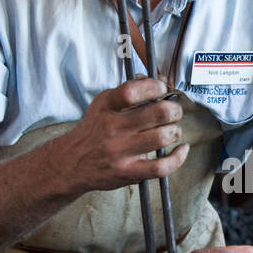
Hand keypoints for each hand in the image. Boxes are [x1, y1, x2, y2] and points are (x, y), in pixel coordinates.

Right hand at [59, 77, 187, 191]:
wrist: (72, 162)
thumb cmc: (95, 130)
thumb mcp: (104, 104)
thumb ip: (130, 90)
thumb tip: (161, 81)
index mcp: (107, 107)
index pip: (132, 90)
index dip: (154, 87)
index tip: (162, 89)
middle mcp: (113, 128)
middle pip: (157, 113)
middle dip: (174, 110)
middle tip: (174, 112)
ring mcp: (120, 151)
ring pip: (162, 137)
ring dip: (175, 131)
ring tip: (172, 130)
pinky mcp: (128, 172)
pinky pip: (161, 167)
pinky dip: (177, 158)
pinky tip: (181, 150)